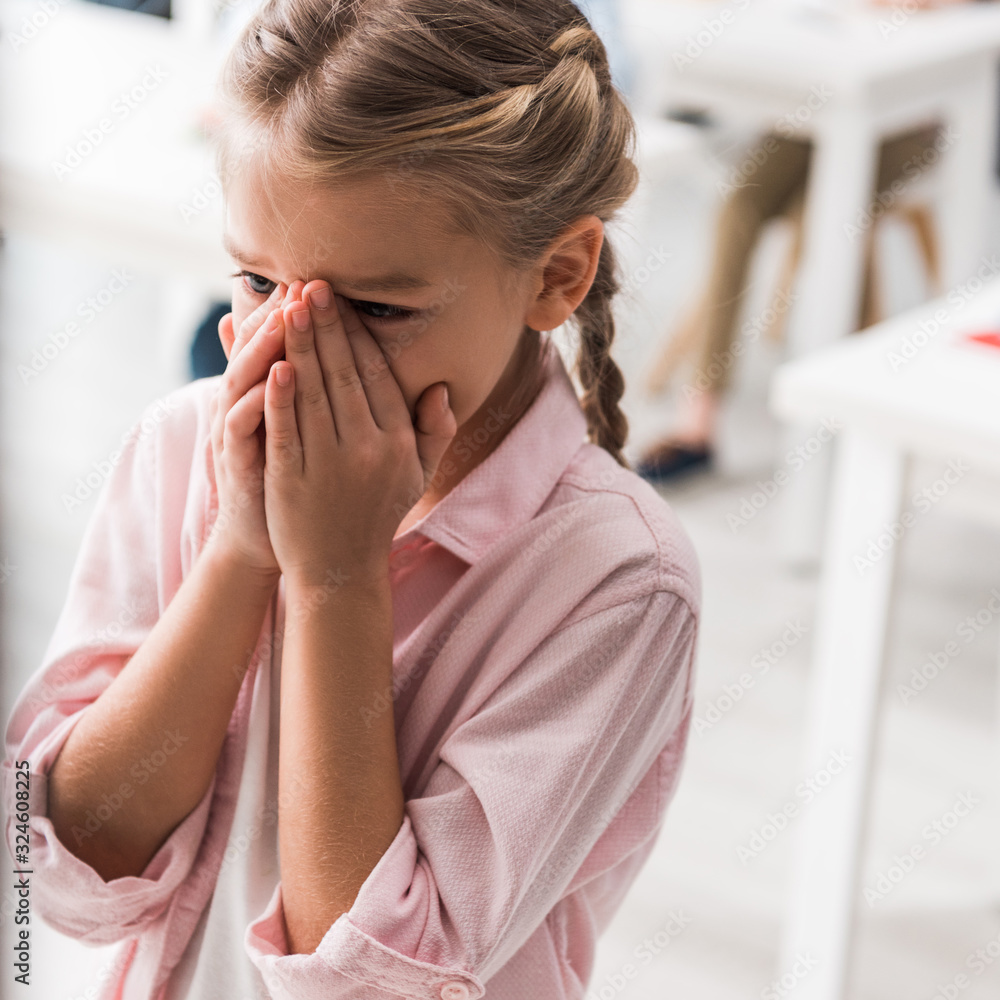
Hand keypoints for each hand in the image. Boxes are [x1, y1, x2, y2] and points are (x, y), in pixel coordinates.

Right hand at [204, 280, 303, 581]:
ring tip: (289, 313)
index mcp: (268, 393)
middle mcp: (247, 403)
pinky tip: (276, 375)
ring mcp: (237, 430)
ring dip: (266, 344)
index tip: (327, 284)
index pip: (280, 342)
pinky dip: (256, 398)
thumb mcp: (305, 433)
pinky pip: (240, 422)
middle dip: (286, 315)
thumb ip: (316, 394)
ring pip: (246, 375)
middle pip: (263, 349)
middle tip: (307, 282)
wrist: (265, 539)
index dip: (301, 314)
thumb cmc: (294, 483)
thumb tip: (327, 354)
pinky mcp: (235, 459)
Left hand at [261, 279, 456, 583]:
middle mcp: (368, 449)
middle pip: (344, 374)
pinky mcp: (292, 481)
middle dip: (325, 325)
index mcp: (398, 441)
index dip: (355, 333)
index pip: (376, 374)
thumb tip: (439, 388)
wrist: (340, 571)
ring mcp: (329, 465)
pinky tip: (274, 363)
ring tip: (288, 305)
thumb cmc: (377, 515)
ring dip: (300, 346)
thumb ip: (435, 431)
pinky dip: (279, 396)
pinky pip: (286, 430)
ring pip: (313, 394)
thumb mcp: (418, 476)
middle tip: (311, 282)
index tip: (340, 299)